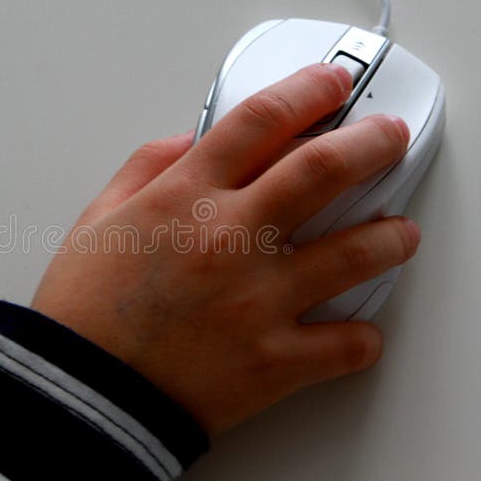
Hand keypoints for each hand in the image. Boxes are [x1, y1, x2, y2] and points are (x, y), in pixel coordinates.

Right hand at [31, 63, 418, 435]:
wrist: (80, 395)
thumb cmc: (86, 309)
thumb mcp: (98, 219)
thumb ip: (146, 167)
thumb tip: (192, 141)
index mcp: (184, 197)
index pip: (261, 120)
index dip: (306, 90)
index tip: (331, 84)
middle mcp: (229, 237)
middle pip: (324, 168)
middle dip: (372, 143)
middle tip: (390, 139)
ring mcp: (258, 300)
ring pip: (356, 252)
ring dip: (392, 236)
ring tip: (400, 233)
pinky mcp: (273, 361)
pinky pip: (345, 345)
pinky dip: (362, 336)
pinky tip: (360, 329)